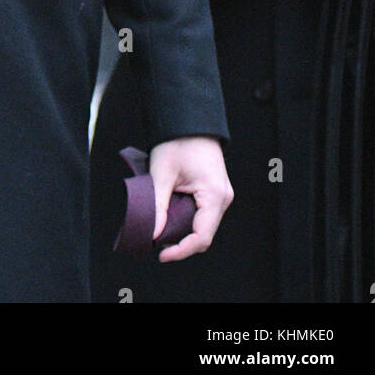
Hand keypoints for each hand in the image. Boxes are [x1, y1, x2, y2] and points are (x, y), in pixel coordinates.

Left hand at [149, 136, 232, 261]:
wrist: (189, 120)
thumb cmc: (178, 141)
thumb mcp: (162, 173)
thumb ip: (157, 206)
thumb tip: (152, 234)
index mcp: (214, 196)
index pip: (201, 238)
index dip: (181, 251)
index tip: (161, 254)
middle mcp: (223, 198)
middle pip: (203, 234)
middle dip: (181, 241)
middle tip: (157, 240)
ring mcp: (221, 195)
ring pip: (203, 225)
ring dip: (183, 230)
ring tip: (162, 226)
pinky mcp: (215, 191)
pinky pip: (203, 213)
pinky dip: (187, 218)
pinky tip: (172, 215)